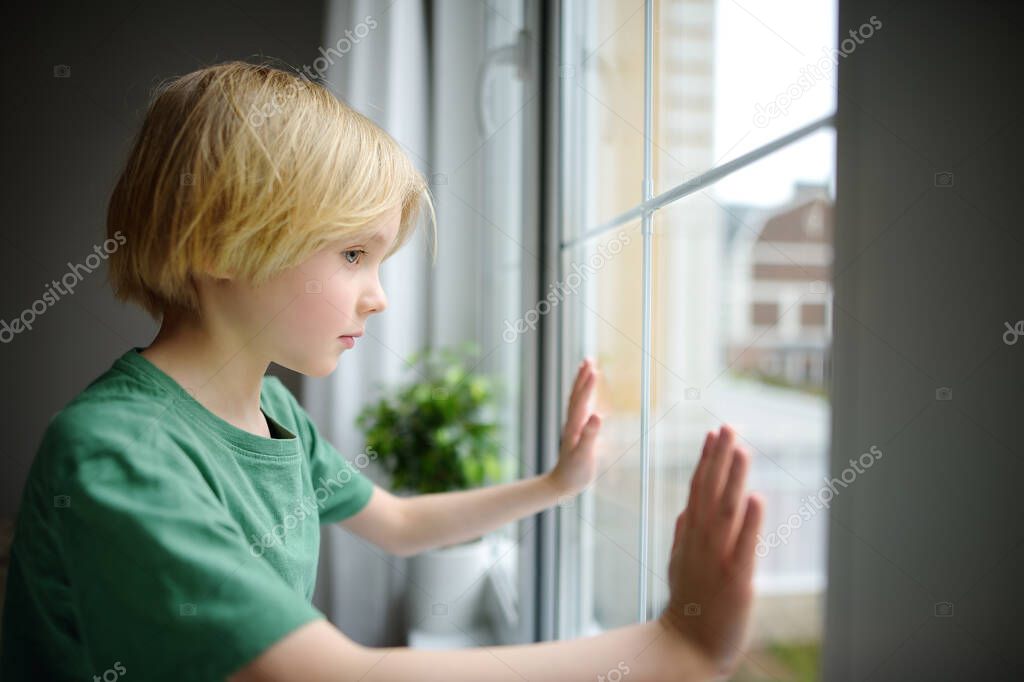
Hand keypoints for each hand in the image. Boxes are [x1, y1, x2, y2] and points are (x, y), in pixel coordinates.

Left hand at [547, 358, 601, 496]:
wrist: (562, 484)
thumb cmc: (574, 472)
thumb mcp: (584, 455)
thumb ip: (590, 436)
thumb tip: (596, 415)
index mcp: (575, 426)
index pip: (581, 401)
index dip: (587, 385)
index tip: (593, 369)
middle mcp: (573, 423)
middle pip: (577, 395)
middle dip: (583, 377)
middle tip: (589, 359)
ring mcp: (574, 426)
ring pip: (577, 400)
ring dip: (582, 383)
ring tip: (588, 368)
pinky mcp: (578, 431)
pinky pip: (581, 408)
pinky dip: (585, 396)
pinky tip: (590, 394)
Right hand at [659, 425, 763, 676]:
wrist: (688, 645)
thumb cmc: (688, 604)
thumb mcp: (680, 564)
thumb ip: (683, 536)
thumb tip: (685, 511)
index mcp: (691, 534)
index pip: (699, 488)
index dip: (706, 459)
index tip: (712, 432)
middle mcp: (702, 539)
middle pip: (711, 491)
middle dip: (720, 457)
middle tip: (728, 426)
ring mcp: (718, 557)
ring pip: (726, 510)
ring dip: (732, 478)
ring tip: (740, 449)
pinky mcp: (737, 578)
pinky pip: (745, 545)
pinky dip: (750, 521)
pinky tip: (755, 498)